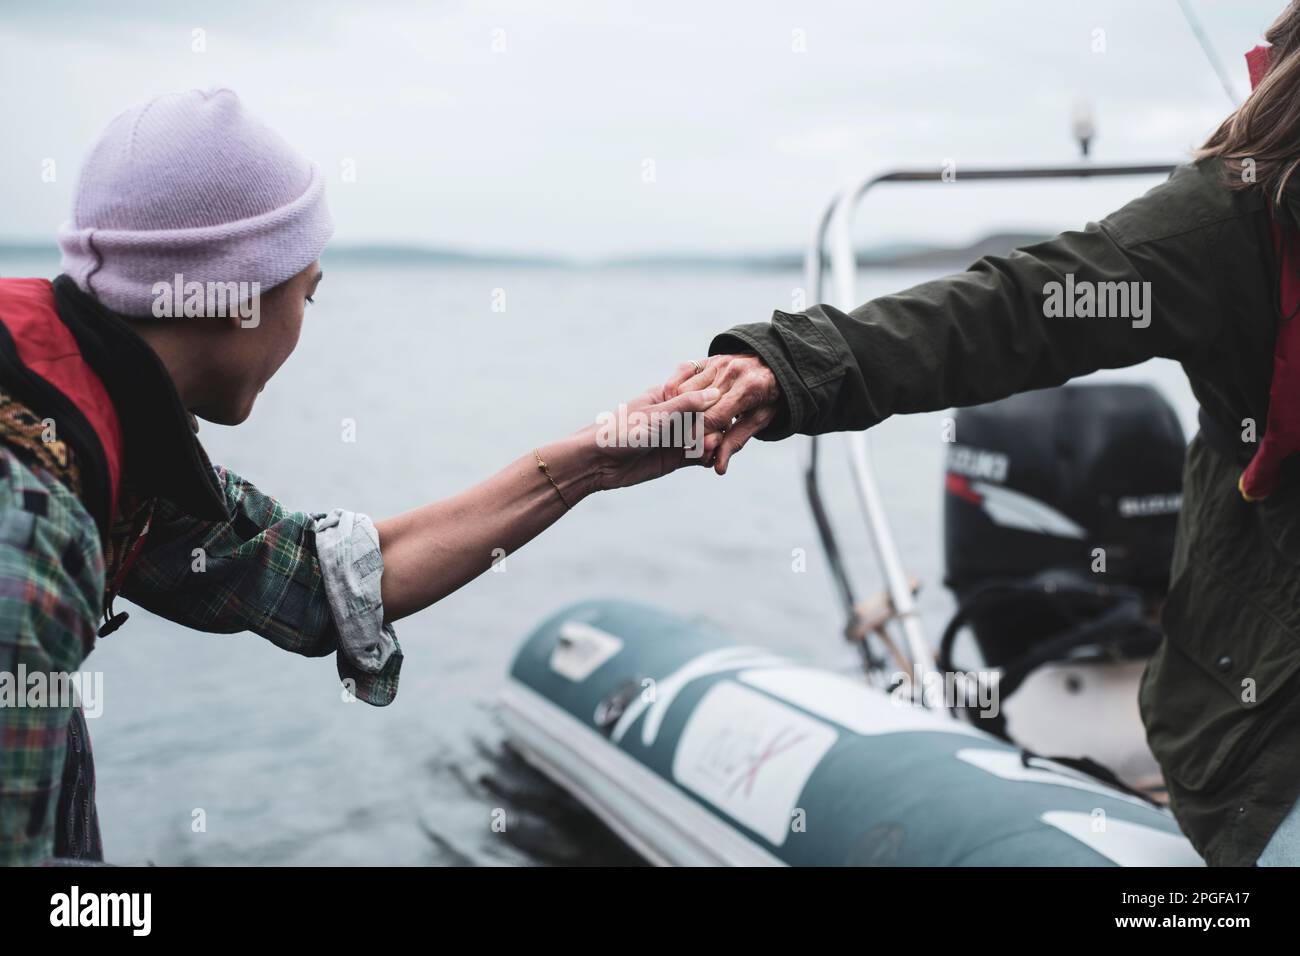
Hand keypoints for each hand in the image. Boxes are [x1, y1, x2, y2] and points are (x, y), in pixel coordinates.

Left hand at [571, 382, 725, 492]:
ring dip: (712, 443)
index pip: (700, 394)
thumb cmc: (621, 431)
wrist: (598, 462)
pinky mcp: (675, 457)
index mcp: (668, 396)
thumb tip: (716, 392)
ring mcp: (676, 436)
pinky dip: (707, 457)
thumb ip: (687, 405)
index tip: (722, 411)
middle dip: (714, 427)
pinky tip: (708, 461)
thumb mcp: (657, 415)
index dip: (714, 402)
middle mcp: (675, 415)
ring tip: (708, 451)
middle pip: (707, 417)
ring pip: (705, 437)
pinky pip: (698, 455)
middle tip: (711, 439)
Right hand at [664, 354, 780, 473]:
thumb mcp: (759, 421)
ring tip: (684, 423)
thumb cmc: (769, 398)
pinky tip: (680, 402)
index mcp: (748, 388)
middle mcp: (731, 371)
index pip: (715, 417)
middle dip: (687, 426)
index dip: (699, 436)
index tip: (690, 450)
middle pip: (695, 404)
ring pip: (685, 388)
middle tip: (684, 441)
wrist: (776, 366)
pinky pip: (683, 371)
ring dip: (679, 407)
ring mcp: (719, 361)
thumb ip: (736, 441)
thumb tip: (718, 468)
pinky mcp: (709, 357)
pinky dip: (676, 388)